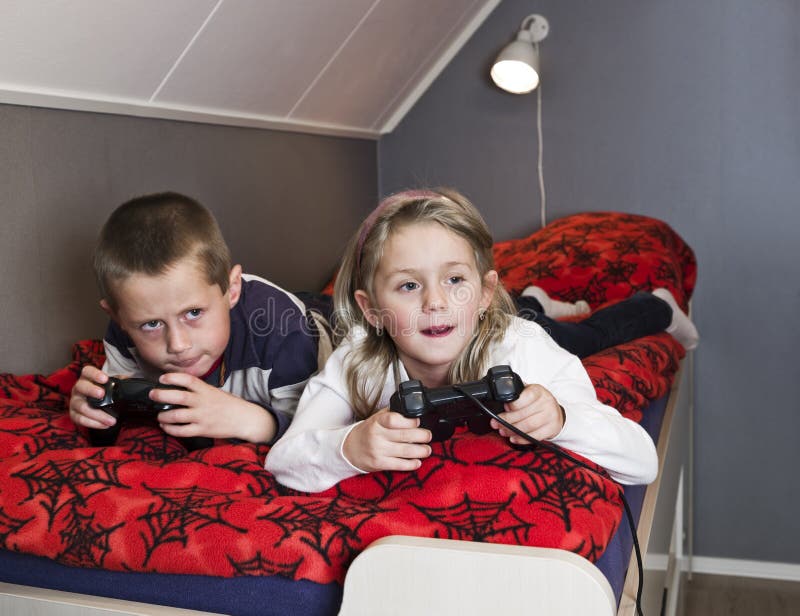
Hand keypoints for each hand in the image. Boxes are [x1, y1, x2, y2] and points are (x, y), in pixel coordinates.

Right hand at [69, 365, 115, 428]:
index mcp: (87, 378)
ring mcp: (75, 402)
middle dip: (91, 390)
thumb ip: (119, 381)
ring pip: (82, 407)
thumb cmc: (103, 393)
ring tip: (112, 420)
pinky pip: (81, 419)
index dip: (95, 374)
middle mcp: (78, 388)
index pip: (87, 371)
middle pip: (81, 387)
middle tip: (102, 394)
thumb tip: (128, 380)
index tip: (105, 379)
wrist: (97, 408)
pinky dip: (94, 423)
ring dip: (98, 414)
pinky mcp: (74, 414)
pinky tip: (105, 425)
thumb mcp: (110, 385)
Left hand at [151, 372, 276, 442]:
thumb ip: (199, 390)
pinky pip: (181, 431)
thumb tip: (177, 387)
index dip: (173, 377)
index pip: (188, 380)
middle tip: (153, 394)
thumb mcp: (215, 391)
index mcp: (206, 390)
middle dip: (161, 395)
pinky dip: (170, 429)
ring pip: (176, 416)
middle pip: (178, 397)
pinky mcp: (202, 430)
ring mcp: (202, 417)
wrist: (245, 419)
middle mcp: (203, 402)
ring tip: (159, 415)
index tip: (162, 378)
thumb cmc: (229, 404)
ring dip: (163, 416)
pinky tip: (166, 427)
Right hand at [342, 408, 431, 472]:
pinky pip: (399, 465)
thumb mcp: (375, 418)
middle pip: (404, 435)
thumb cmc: (367, 432)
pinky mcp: (379, 464)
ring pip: (405, 451)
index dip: (410, 421)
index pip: (394, 419)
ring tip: (427, 449)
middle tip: (428, 436)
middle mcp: (377, 436)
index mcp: (377, 422)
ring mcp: (378, 451)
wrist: (349, 449)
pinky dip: (411, 464)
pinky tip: (418, 462)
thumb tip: (411, 410)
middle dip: (421, 436)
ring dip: (421, 451)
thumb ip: (391, 414)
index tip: (418, 422)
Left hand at [491, 383, 564, 444]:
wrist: (555, 411)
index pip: (522, 398)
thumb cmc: (537, 402)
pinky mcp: (552, 428)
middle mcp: (546, 402)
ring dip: (512, 431)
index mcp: (537, 391)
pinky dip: (522, 439)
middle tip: (496, 423)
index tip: (503, 409)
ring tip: (503, 431)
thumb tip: (499, 402)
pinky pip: (535, 436)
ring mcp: (551, 416)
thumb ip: (516, 396)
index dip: (510, 405)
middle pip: (523, 414)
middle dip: (506, 421)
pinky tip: (514, 438)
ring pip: (528, 426)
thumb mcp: (528, 392)